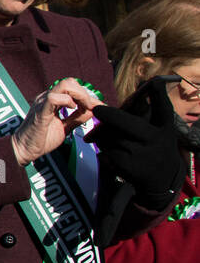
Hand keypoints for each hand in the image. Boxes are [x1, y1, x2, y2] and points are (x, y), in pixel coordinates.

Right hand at [11, 77, 98, 166]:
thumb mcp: (65, 127)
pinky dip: (68, 101)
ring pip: (65, 85)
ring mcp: (43, 102)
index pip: (73, 88)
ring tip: (85, 107)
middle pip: (70, 82)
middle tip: (92, 107)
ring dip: (80, 95)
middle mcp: (46, 97)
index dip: (88, 96)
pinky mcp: (40, 111)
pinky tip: (72, 108)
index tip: (99, 107)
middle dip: (85, 94)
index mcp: (52, 100)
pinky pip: (54, 98)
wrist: (25, 150)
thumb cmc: (42, 139)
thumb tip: (92, 110)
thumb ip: (77, 118)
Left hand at [87, 77, 184, 210]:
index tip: (155, 83)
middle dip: (108, 115)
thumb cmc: (155, 148)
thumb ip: (146, 115)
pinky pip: (106, 151)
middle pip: (126, 122)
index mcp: (166, 128)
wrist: (161, 180)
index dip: (160, 95)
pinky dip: (104, 151)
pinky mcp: (126, 165)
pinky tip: (114, 156)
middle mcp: (156, 140)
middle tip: (97, 110)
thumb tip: (128, 98)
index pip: (165, 108)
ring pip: (110, 137)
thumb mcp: (159, 131)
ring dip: (104, 136)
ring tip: (111, 140)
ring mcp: (141, 154)